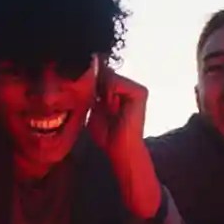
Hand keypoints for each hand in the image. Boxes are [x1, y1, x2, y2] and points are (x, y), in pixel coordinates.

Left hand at [87, 67, 161, 219]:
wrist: (120, 150)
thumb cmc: (107, 135)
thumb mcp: (94, 111)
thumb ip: (92, 95)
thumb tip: (83, 78)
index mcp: (121, 92)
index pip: (101, 76)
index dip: (90, 82)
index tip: (86, 95)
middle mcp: (130, 88)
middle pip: (104, 74)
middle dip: (94, 85)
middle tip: (95, 104)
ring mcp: (137, 88)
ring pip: (108, 77)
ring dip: (100, 91)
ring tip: (104, 109)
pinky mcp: (140, 92)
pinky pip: (115, 81)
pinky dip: (107, 93)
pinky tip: (109, 107)